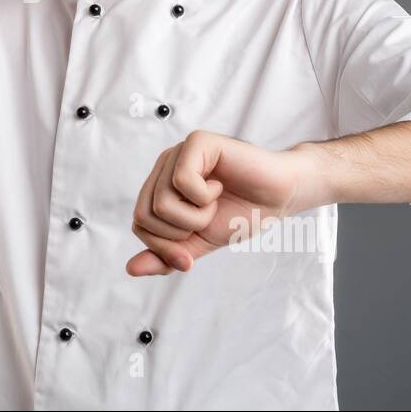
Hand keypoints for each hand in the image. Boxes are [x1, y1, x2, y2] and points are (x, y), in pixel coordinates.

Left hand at [126, 130, 320, 276]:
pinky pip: (182, 181)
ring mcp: (178, 152)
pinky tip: (219, 185)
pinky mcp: (196, 142)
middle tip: (206, 220)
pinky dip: (204, 196)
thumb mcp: (198, 242)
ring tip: (215, 202)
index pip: (139, 223)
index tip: (190, 258)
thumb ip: (166, 255)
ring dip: (195, 216)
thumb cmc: (241, 213)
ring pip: (161, 202)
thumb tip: (131, 269)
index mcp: (160, 186)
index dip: (163, 247)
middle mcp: (164, 166)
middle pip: (144, 214)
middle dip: (179, 233)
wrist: (280, 198)